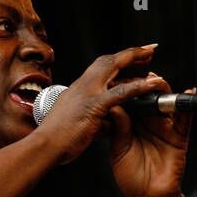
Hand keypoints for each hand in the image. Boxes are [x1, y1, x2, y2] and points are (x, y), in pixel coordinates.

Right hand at [32, 45, 161, 165]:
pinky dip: (139, 86)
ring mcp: (88, 93)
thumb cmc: (57, 140)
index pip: (99, 68)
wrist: (44, 146)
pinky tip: (152, 83)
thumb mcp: (76, 123)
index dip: (116, 60)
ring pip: (114, 66)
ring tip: (152, 54)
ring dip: (135, 58)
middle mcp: (83, 86)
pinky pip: (121, 92)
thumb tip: (106, 123)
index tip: (130, 57)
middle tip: (148, 50)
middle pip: (109, 60)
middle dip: (129, 52)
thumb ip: (93, 118)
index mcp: (78, 89)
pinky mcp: (94, 105)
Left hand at [105, 62, 195, 196]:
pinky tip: (187, 94)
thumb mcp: (118, 150)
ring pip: (166, 103)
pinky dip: (187, 106)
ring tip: (157, 81)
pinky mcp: (178, 136)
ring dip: (163, 90)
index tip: (119, 78)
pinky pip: (184, 119)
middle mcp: (148, 122)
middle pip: (148, 96)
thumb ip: (119, 128)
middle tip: (139, 76)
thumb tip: (115, 105)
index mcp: (131, 123)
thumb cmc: (130, 176)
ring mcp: (164, 127)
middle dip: (145, 84)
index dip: (125, 88)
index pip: (129, 100)